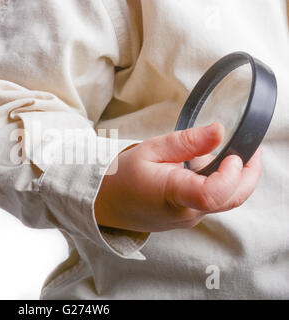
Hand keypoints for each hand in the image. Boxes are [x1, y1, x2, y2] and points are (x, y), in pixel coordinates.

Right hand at [94, 123, 262, 232]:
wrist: (104, 203)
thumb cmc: (121, 176)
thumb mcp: (149, 150)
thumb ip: (185, 141)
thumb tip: (219, 131)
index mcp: (172, 195)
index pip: (213, 194)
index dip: (231, 174)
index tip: (233, 153)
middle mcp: (185, 213)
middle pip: (232, 198)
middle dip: (249, 173)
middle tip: (250, 149)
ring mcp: (189, 219)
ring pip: (226, 200)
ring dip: (232, 177)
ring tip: (211, 154)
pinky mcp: (188, 218)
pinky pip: (213, 202)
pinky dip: (218, 183)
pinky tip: (200, 168)